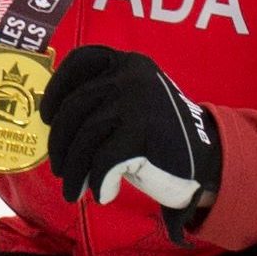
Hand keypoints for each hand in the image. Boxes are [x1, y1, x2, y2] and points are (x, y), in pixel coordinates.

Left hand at [42, 45, 221, 242]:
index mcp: (129, 63)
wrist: (209, 162)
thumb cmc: (160, 138)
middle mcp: (131, 76)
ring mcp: (137, 102)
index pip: (81, 61)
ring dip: (74, 170)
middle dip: (60, 143)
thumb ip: (102, 100)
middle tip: (59, 169)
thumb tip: (52, 120)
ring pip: (85, 138)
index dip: (57, 88)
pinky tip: (103, 194)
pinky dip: (98, 182)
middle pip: (74, 107)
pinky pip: (103, 161)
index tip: (47, 115)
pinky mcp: (142, 132)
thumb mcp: (133, 105)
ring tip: (74, 190)